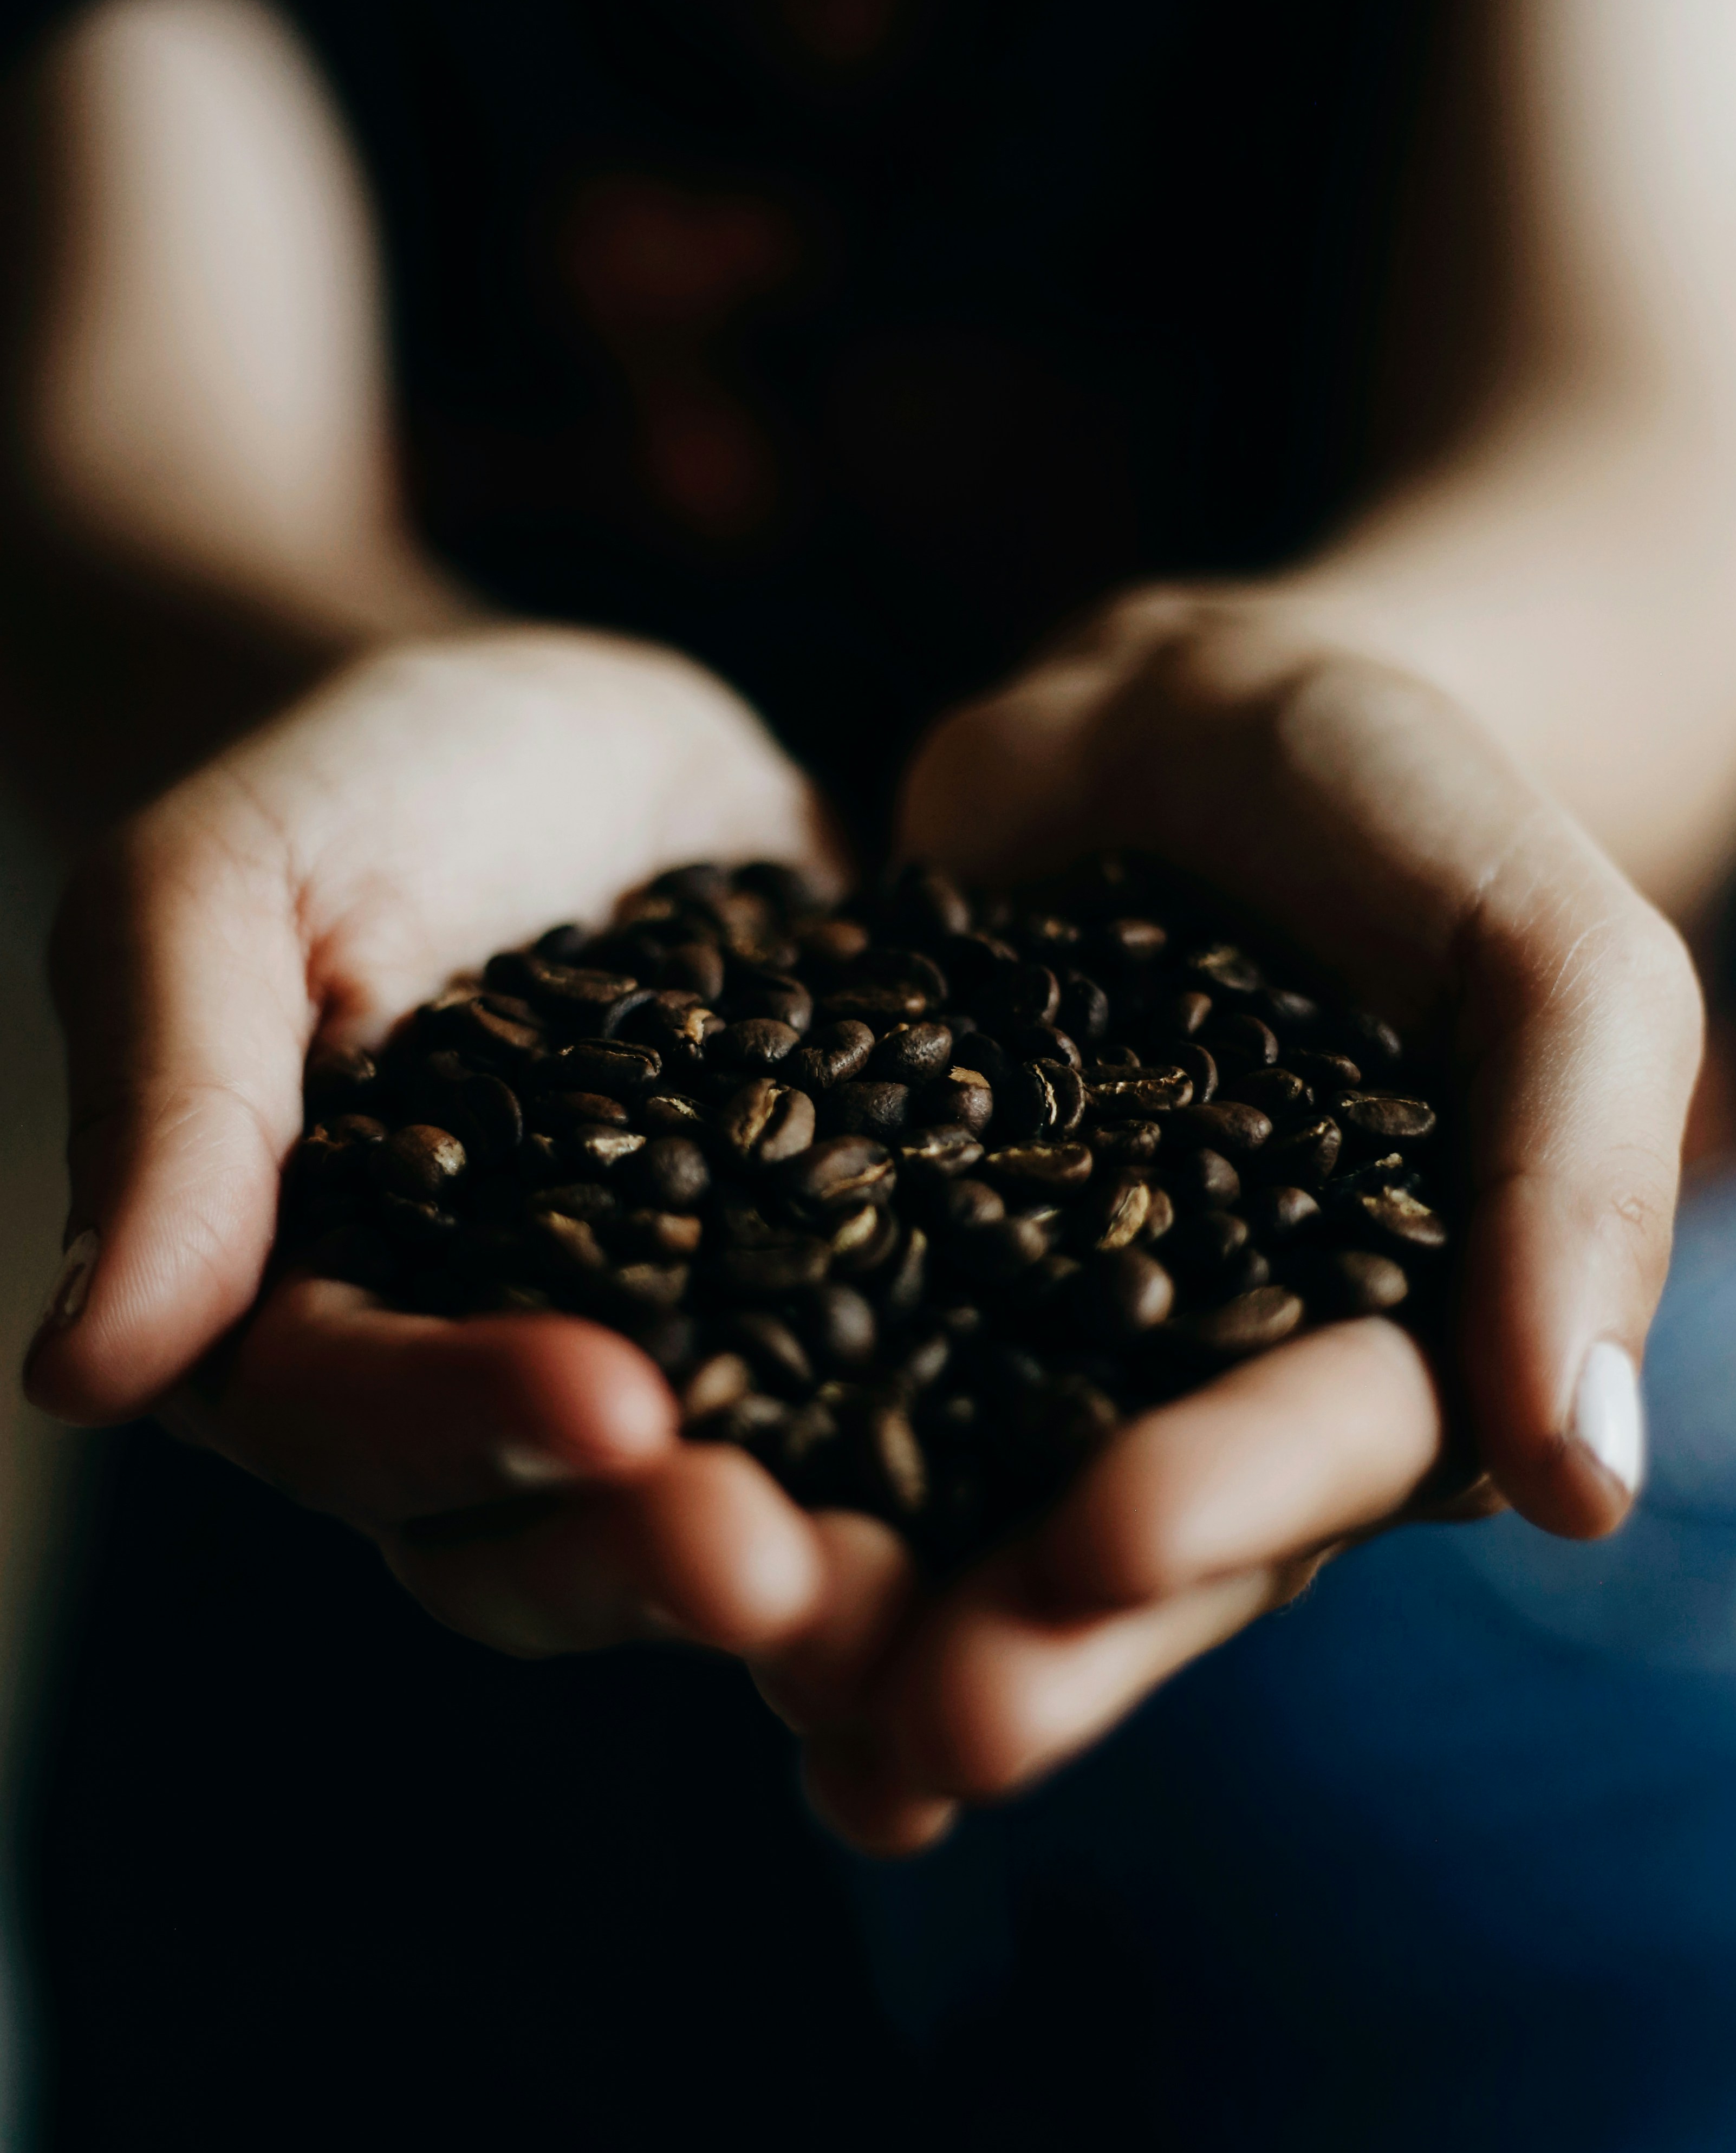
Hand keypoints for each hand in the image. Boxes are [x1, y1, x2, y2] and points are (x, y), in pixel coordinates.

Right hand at [24, 629, 880, 1660]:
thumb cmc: (353, 790)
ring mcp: (676, 1348)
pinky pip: (889, 1387)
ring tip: (926, 1579)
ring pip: (723, 1502)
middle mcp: (488, 1375)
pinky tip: (1061, 1480)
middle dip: (655, 1554)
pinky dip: (959, 1447)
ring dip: (820, 1562)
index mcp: (313, 1314)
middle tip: (779, 1572)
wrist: (555, 732)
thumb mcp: (223, 892)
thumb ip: (168, 1115)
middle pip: (545, 1527)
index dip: (468, 1430)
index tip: (603, 1406)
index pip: (357, 1417)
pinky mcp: (827, 1286)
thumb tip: (81, 1376)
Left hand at [760, 588, 1700, 1850]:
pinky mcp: (883, 1253)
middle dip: (1029, 1640)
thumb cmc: (1404, 819)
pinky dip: (757, 1438)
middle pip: (1125, 1543)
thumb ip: (1577, 1184)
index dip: (1225, 1505)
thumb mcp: (1540, 955)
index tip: (1102, 1546)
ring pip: (955, 1496)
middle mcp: (1199, 1381)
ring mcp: (1028, 1330)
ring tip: (776, 1676)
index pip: (1325, 1448)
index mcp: (1385, 1342)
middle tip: (920, 1722)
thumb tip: (1582, 1488)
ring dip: (874, 1601)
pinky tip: (660, 1531)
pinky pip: (816, 1359)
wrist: (1187, 721)